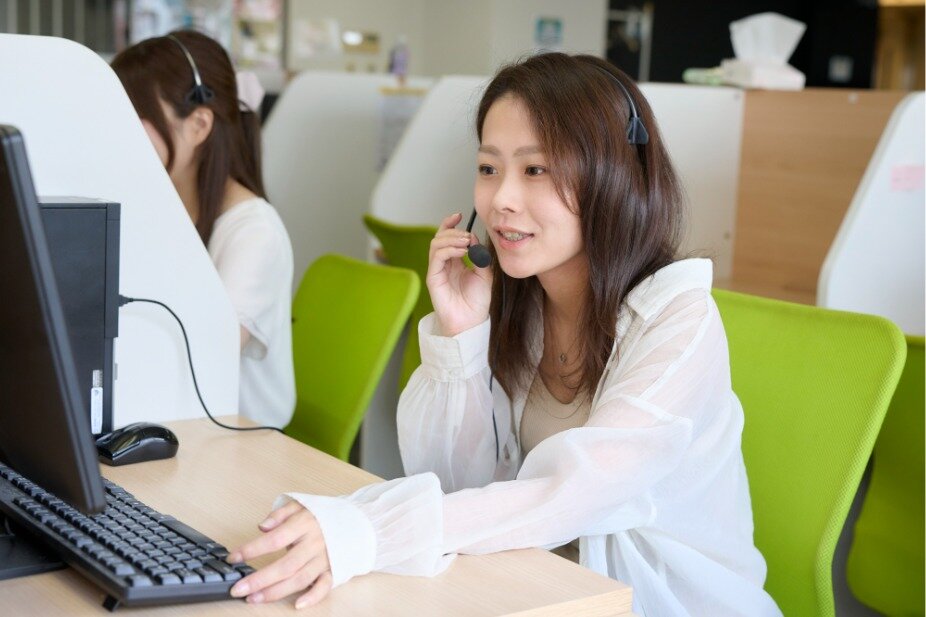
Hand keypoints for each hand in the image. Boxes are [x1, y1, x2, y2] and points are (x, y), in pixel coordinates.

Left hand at [227, 500, 331, 608]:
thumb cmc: (321, 515)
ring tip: (253, 598)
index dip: (252, 549)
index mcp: (305, 525)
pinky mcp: (333, 570)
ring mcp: (324, 559)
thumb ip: (280, 514)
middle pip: (285, 565)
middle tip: (238, 589)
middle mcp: (314, 543)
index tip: (234, 557)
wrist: (355, 520)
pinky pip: (324, 586)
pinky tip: (297, 604)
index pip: (275, 539)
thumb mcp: (300, 505)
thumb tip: (262, 526)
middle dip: (259, 579)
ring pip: (299, 579)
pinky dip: (312, 597)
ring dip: (275, 592)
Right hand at [427, 212, 492, 336]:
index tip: (461, 215)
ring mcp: (437, 271)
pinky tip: (462, 251)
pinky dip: (449, 249)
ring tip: (466, 243)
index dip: (450, 224)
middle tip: (468, 235)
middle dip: (454, 231)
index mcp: (454, 262)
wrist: (472, 322)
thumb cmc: (478, 302)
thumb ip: (480, 255)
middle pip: (439, 237)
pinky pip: (437, 257)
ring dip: (452, 239)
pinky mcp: (433, 278)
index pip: (447, 237)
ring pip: (436, 244)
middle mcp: (443, 265)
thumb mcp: (485, 273)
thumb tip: (473, 238)